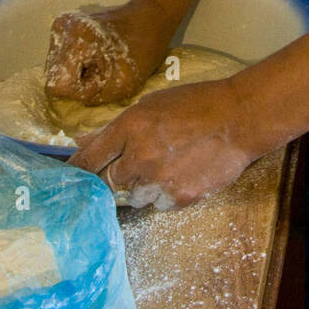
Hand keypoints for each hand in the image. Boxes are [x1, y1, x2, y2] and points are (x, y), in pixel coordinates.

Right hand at [44, 0, 174, 104]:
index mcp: (74, 38)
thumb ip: (91, 96)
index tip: (101, 79)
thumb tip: (72, 98)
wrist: (152, 16)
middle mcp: (61, 29)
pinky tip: (98, 57)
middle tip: (104, 72)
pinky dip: (79, 64)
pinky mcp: (66, 28)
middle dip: (77, 82)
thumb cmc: (143, 49)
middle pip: (55, 75)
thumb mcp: (121, 84)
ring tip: (102, 63)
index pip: (57, 85)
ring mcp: (62, 26)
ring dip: (78, 74)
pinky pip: (63, 58)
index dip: (79, 90)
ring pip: (57, 68)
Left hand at [68, 77, 255, 209]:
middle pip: (107, 182)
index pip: (88, 159)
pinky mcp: (178, 198)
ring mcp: (159, 180)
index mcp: (129, 127)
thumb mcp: (152, 104)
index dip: (76, 171)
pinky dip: (163, 194)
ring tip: (164, 166)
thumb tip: (81, 140)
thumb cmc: (196, 104)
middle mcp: (139, 157)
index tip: (69, 180)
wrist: (238, 118)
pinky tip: (180, 175)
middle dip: (115, 175)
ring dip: (141, 186)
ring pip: (132, 197)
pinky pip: (158, 204)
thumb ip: (117, 126)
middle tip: (134, 165)